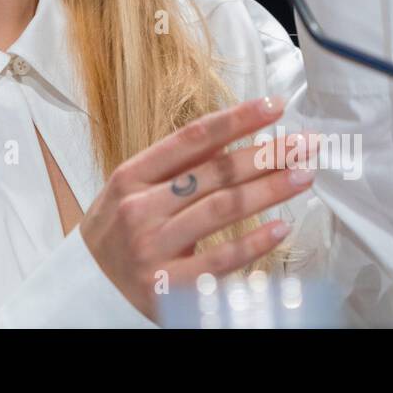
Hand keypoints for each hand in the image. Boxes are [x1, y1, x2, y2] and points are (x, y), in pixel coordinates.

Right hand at [78, 97, 313, 322]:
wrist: (86, 286)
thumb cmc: (117, 230)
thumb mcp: (132, 189)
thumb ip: (177, 166)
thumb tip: (236, 137)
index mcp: (130, 175)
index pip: (192, 138)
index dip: (237, 119)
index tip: (274, 106)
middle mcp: (139, 208)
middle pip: (215, 172)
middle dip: (267, 154)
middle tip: (306, 144)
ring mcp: (152, 248)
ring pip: (222, 209)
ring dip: (269, 190)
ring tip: (303, 175)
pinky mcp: (167, 286)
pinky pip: (220, 260)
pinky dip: (254, 243)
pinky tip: (282, 227)